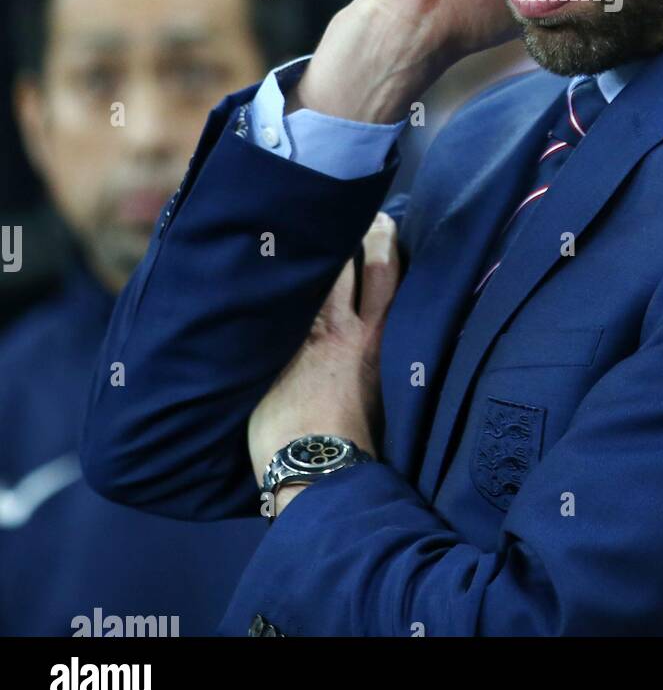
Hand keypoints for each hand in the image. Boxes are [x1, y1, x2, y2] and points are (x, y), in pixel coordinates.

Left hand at [248, 213, 401, 492]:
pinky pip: (265, 307)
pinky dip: (259, 289)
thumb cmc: (363, 447)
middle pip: (346, 262)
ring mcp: (304, 335)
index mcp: (378, 338)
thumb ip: (381, 360)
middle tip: (336, 217)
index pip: (386, 270)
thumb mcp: (389, 395)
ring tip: (288, 234)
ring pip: (306, 277)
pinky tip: (246, 272)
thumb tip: (378, 351)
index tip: (380, 220)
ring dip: (301, 255)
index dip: (383, 239)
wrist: (320, 472)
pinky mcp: (270, 350)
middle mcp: (343, 326)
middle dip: (345, 233)